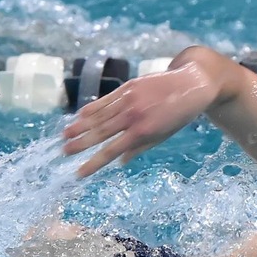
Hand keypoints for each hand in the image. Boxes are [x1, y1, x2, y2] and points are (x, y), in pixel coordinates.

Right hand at [62, 61, 216, 176]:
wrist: (192, 84)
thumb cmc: (180, 114)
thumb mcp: (164, 134)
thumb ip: (140, 147)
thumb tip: (120, 160)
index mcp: (143, 132)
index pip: (112, 151)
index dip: (94, 163)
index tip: (79, 173)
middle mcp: (133, 116)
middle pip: (100, 133)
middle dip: (81, 144)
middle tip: (64, 152)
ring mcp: (128, 100)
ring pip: (99, 116)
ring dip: (80, 126)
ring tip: (64, 135)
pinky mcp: (128, 87)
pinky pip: (105, 100)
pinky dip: (91, 108)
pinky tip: (79, 116)